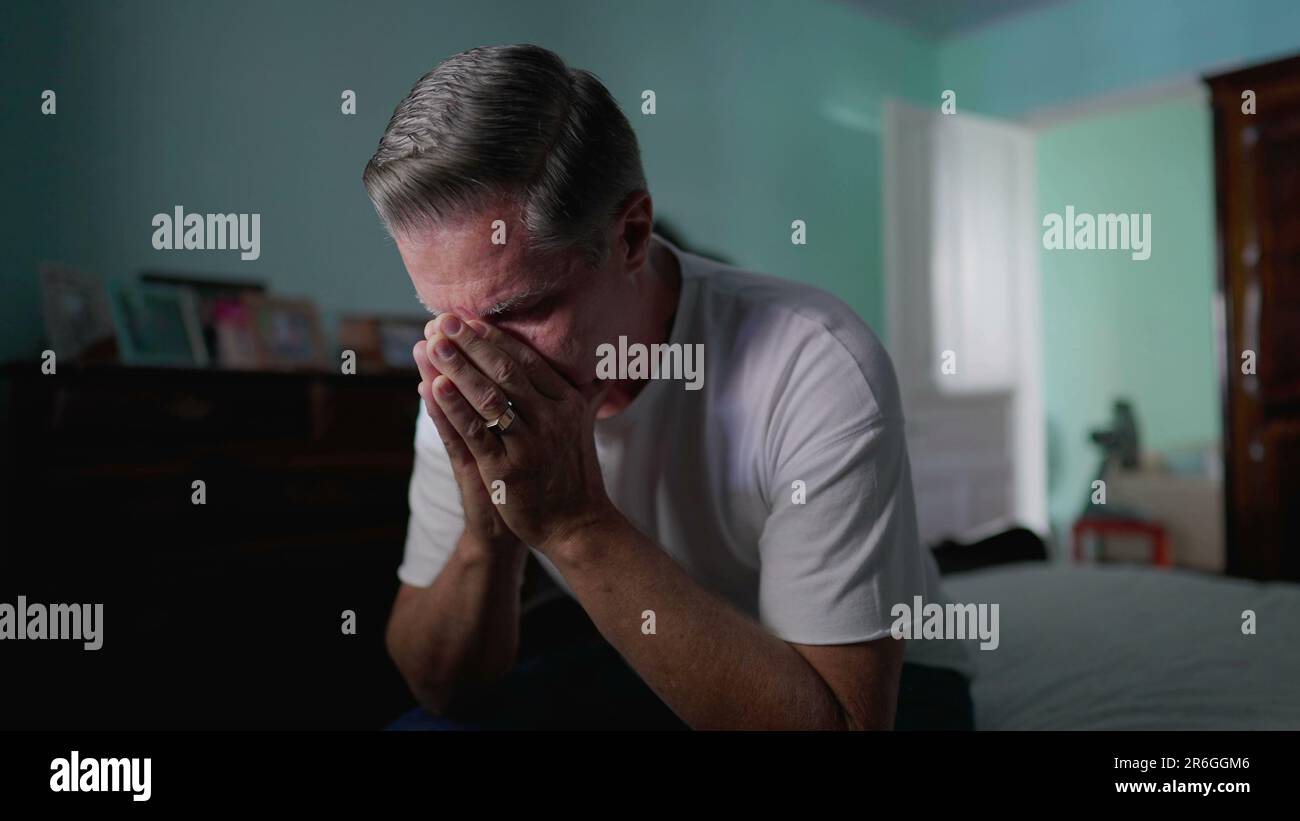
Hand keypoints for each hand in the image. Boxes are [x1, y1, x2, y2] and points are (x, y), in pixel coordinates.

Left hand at [421, 313, 618, 553]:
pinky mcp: (508, 471)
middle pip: (505, 372)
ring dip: (457, 368)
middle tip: (441, 320)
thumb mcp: (585, 426)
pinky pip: (476, 433)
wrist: (577, 525)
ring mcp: (530, 444)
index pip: (527, 360)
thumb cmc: (575, 473)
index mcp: (567, 403)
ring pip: (489, 398)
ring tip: (431, 345)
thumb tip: (605, 366)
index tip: (468, 317)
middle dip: (471, 343)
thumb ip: (587, 394)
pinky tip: (433, 388)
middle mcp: (552, 419)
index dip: (495, 337)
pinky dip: (454, 409)